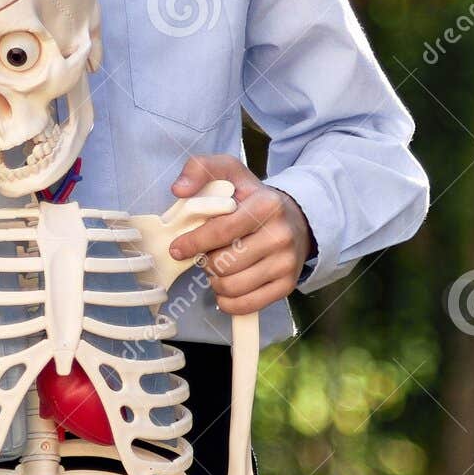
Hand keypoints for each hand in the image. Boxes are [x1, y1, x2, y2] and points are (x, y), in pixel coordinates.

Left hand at [167, 154, 314, 315]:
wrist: (296, 220)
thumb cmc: (253, 199)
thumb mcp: (230, 173)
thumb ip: (200, 169)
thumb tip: (179, 189)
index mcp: (266, 205)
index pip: (221, 231)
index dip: (193, 242)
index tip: (178, 248)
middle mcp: (280, 235)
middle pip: (223, 263)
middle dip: (206, 260)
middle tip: (208, 254)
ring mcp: (286, 263)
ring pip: (232, 286)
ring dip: (215, 281)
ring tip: (219, 267)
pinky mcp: (287, 285)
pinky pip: (247, 305)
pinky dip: (228, 301)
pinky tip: (226, 287)